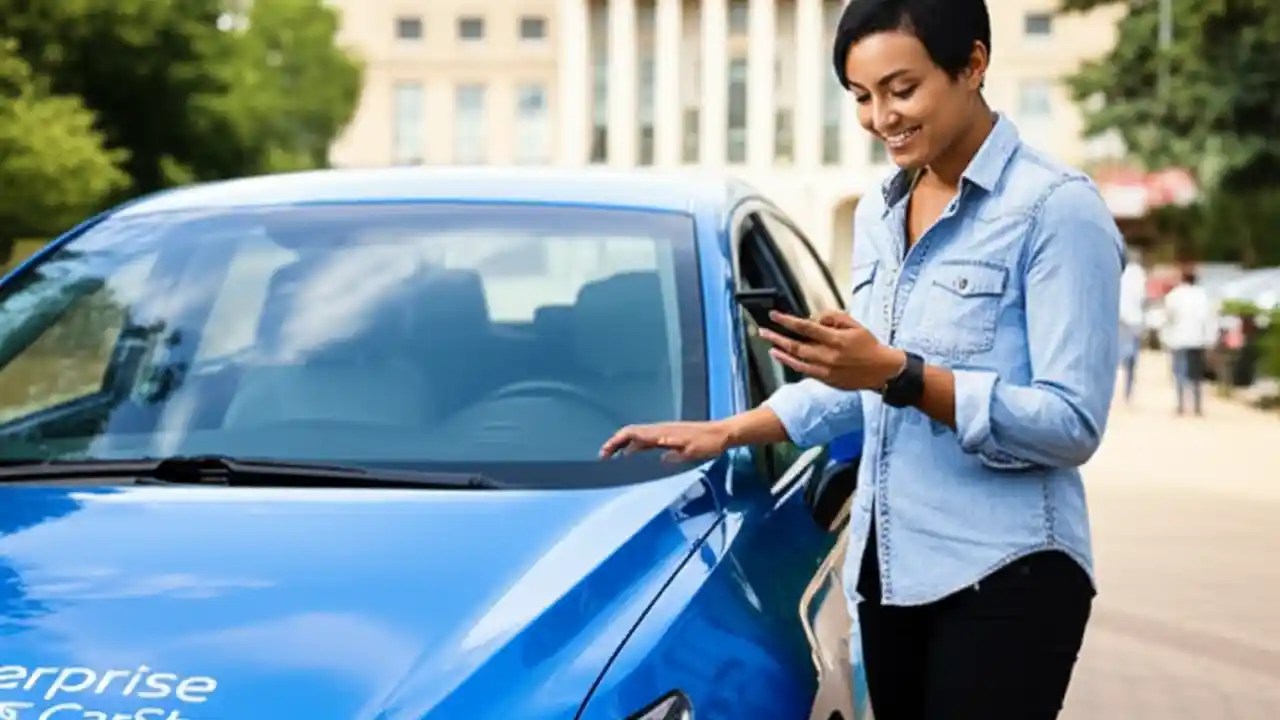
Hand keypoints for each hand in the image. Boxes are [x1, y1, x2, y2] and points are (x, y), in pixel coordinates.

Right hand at [599, 420, 731, 462]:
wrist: (720, 433)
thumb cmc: (707, 443)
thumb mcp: (690, 452)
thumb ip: (673, 456)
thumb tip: (656, 459)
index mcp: (661, 432)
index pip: (632, 433)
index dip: (616, 442)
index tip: (605, 454)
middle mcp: (659, 430)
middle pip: (630, 434)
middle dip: (615, 444)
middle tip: (604, 458)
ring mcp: (663, 432)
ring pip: (637, 437)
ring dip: (624, 446)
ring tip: (614, 460)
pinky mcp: (668, 436)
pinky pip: (646, 440)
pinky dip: (635, 447)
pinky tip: (634, 458)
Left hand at [759, 310, 905, 391]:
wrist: (881, 370)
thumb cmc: (868, 345)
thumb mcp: (854, 324)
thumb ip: (833, 318)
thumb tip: (813, 318)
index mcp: (836, 340)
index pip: (806, 328)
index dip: (787, 321)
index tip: (775, 315)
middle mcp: (828, 356)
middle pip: (796, 345)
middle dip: (777, 337)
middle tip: (763, 330)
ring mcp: (826, 370)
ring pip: (797, 360)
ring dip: (780, 351)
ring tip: (769, 343)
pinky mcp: (826, 380)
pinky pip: (804, 371)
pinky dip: (791, 363)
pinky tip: (782, 356)